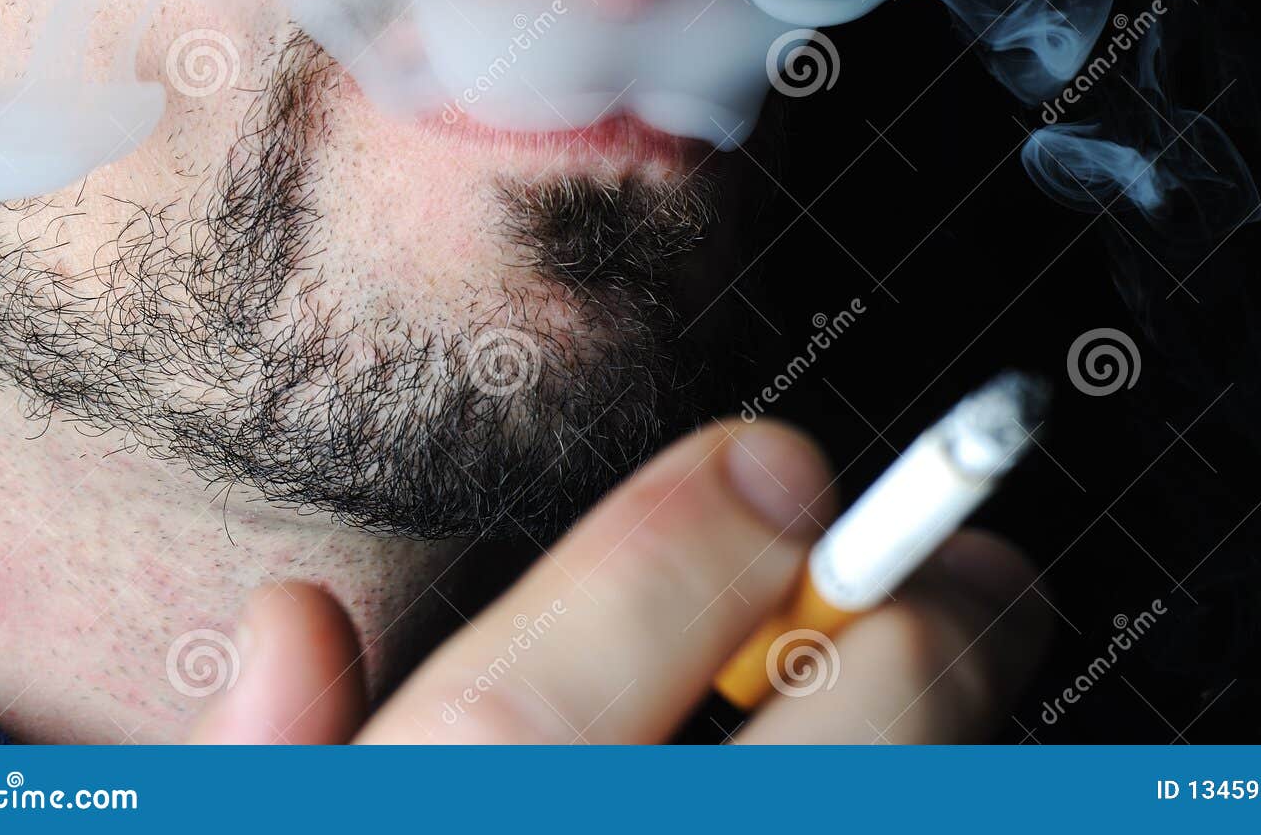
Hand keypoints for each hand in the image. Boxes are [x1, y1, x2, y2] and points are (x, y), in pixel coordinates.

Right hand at [191, 419, 1051, 743]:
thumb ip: (264, 765)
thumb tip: (290, 623)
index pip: (520, 722)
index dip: (662, 566)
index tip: (771, 462)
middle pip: (773, 788)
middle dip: (893, 643)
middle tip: (976, 557)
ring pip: (871, 829)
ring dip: (957, 729)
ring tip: (996, 635)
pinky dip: (955, 788)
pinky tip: (956, 752)